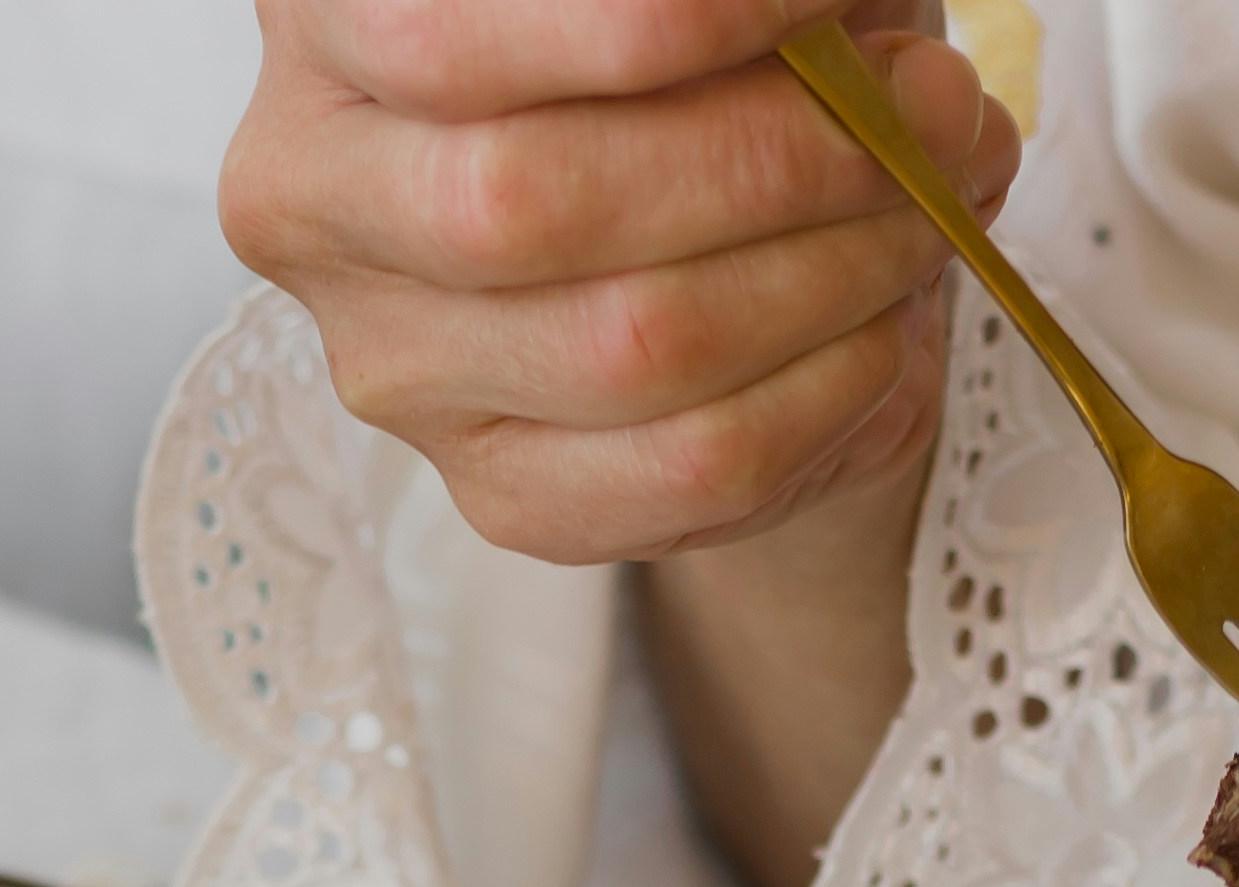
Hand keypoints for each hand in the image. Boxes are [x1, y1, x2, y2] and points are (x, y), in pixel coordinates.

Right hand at [225, 2, 1014, 886]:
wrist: (694, 216)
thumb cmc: (692, 51)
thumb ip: (767, 4)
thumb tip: (886, 78)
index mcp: (328, 18)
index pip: (450, 40)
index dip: (669, 24)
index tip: (828, 6)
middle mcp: (311, 193)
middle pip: (531, 202)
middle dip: (777, 154)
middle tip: (923, 109)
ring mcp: (388, 361)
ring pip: (632, 346)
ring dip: (836, 270)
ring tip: (926, 202)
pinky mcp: (492, 487)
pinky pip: (690, 471)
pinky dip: (829, 391)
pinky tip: (876, 323)